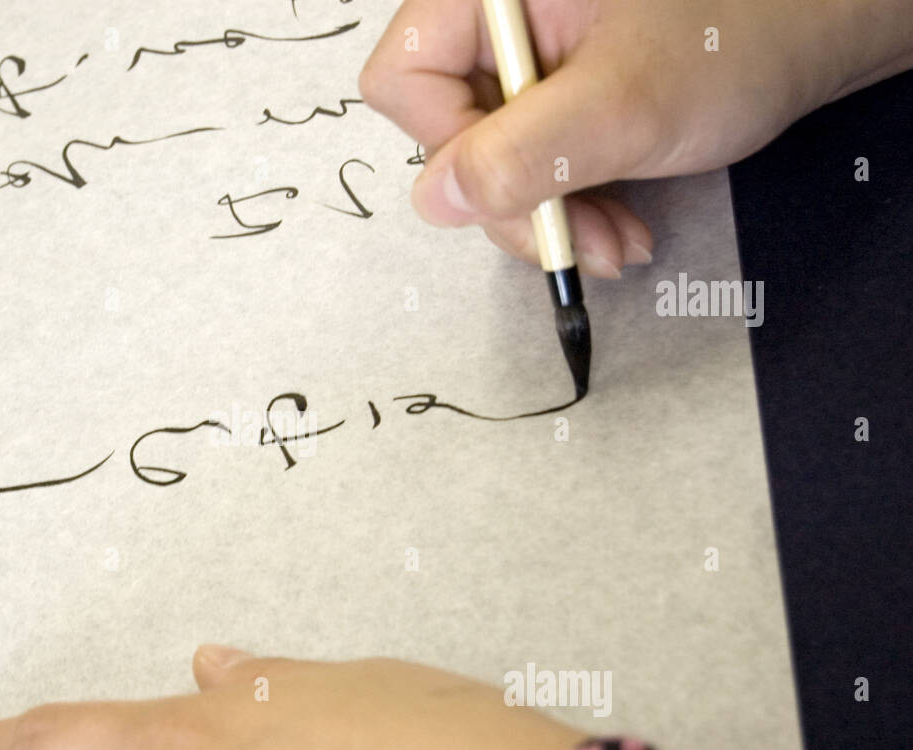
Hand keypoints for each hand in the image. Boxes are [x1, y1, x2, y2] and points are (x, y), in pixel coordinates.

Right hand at [359, 0, 912, 275]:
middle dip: (517, 201)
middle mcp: (503, 12)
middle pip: (449, 125)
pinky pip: (531, 153)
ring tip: (617, 240)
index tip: (518, 189)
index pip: (407, 76)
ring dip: (549, 212)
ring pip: (493, 152)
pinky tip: (615, 219)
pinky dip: (570, 196)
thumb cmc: (743, 32)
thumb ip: (522, 154)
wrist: (825, 20)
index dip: (449, 147)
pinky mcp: (559, 82)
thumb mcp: (626, 106)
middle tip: (582, 244)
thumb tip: (438, 200)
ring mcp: (531, 48)